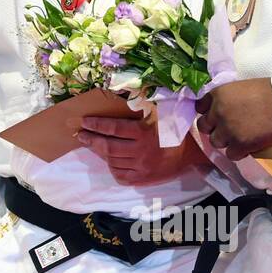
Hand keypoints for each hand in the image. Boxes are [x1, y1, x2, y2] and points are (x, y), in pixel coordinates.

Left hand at [76, 114, 206, 186]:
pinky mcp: (142, 179)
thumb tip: (123, 93)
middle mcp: (140, 151)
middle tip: (80, 134)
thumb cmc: (173, 130)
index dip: (96, 124)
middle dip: (91, 139)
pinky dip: (112, 167)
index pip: (113, 128)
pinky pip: (120, 175)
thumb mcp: (159, 114)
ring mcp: (141, 167)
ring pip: (112, 161)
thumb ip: (142, 105)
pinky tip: (109, 160)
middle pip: (108, 146)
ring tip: (92, 144)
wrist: (191, 154)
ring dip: (100, 152)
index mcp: (144, 132)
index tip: (84, 121)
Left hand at [194, 78, 271, 160]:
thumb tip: (219, 110)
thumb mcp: (240, 88)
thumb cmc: (268, 91)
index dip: (208, 113)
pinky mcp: (240, 144)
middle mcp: (218, 112)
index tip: (217, 116)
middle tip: (229, 129)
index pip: (200, 107)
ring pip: (215, 142)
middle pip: (204, 127)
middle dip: (215, 128)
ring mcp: (228, 129)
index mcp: (218, 94)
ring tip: (240, 137)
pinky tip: (247, 146)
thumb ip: (226, 99)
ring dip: (226, 141)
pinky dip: (238, 152)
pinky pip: (230, 154)